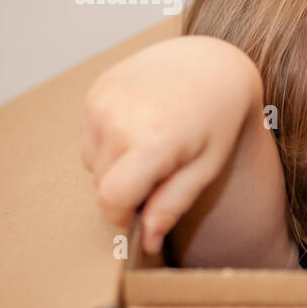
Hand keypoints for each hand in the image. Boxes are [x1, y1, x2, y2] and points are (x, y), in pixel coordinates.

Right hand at [80, 35, 260, 254]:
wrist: (211, 64)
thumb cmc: (217, 119)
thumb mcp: (206, 167)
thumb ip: (172, 205)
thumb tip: (147, 243)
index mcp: (153, 141)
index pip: (112, 199)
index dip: (123, 215)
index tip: (140, 214)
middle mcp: (119, 119)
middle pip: (102, 183)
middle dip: (126, 190)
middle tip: (162, 171)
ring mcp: (102, 101)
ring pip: (92, 162)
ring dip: (116, 166)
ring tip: (153, 145)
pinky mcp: (94, 91)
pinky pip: (89, 137)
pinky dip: (109, 143)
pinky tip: (139, 127)